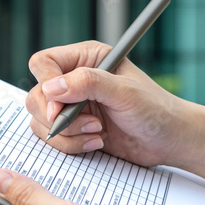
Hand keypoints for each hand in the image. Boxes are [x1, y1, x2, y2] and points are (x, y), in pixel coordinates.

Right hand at [26, 41, 196, 168]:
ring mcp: (70, 106)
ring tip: (97, 133)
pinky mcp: (71, 128)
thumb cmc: (155, 109)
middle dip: (58, 116)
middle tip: (89, 123)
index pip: (43, 63)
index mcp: (85, 58)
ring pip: (39, 120)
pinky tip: (96, 142)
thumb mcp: (124, 92)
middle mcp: (73, 80)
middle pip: (36, 95)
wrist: (169, 140)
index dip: (46, 86)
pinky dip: (70, 145)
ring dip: (66, 134)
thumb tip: (51, 88)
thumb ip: (88, 83)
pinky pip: (51, 138)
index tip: (58, 108)